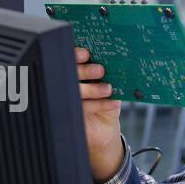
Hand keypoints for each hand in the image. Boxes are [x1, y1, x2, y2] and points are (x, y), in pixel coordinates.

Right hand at [75, 46, 123, 181]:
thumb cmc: (105, 102)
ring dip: (93, 89)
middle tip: (100, 71)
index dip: (76, 55)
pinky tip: (114, 102)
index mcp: (76, 72)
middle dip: (84, 71)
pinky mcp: (72, 116)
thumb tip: (117, 58)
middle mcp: (69, 85)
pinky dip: (100, 104)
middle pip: (70, 74)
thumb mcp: (109, 84)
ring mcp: (68, 101)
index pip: (70, 60)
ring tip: (108, 89)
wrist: (104, 129)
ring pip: (76, 91)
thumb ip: (108, 72)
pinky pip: (83, 108)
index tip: (86, 54)